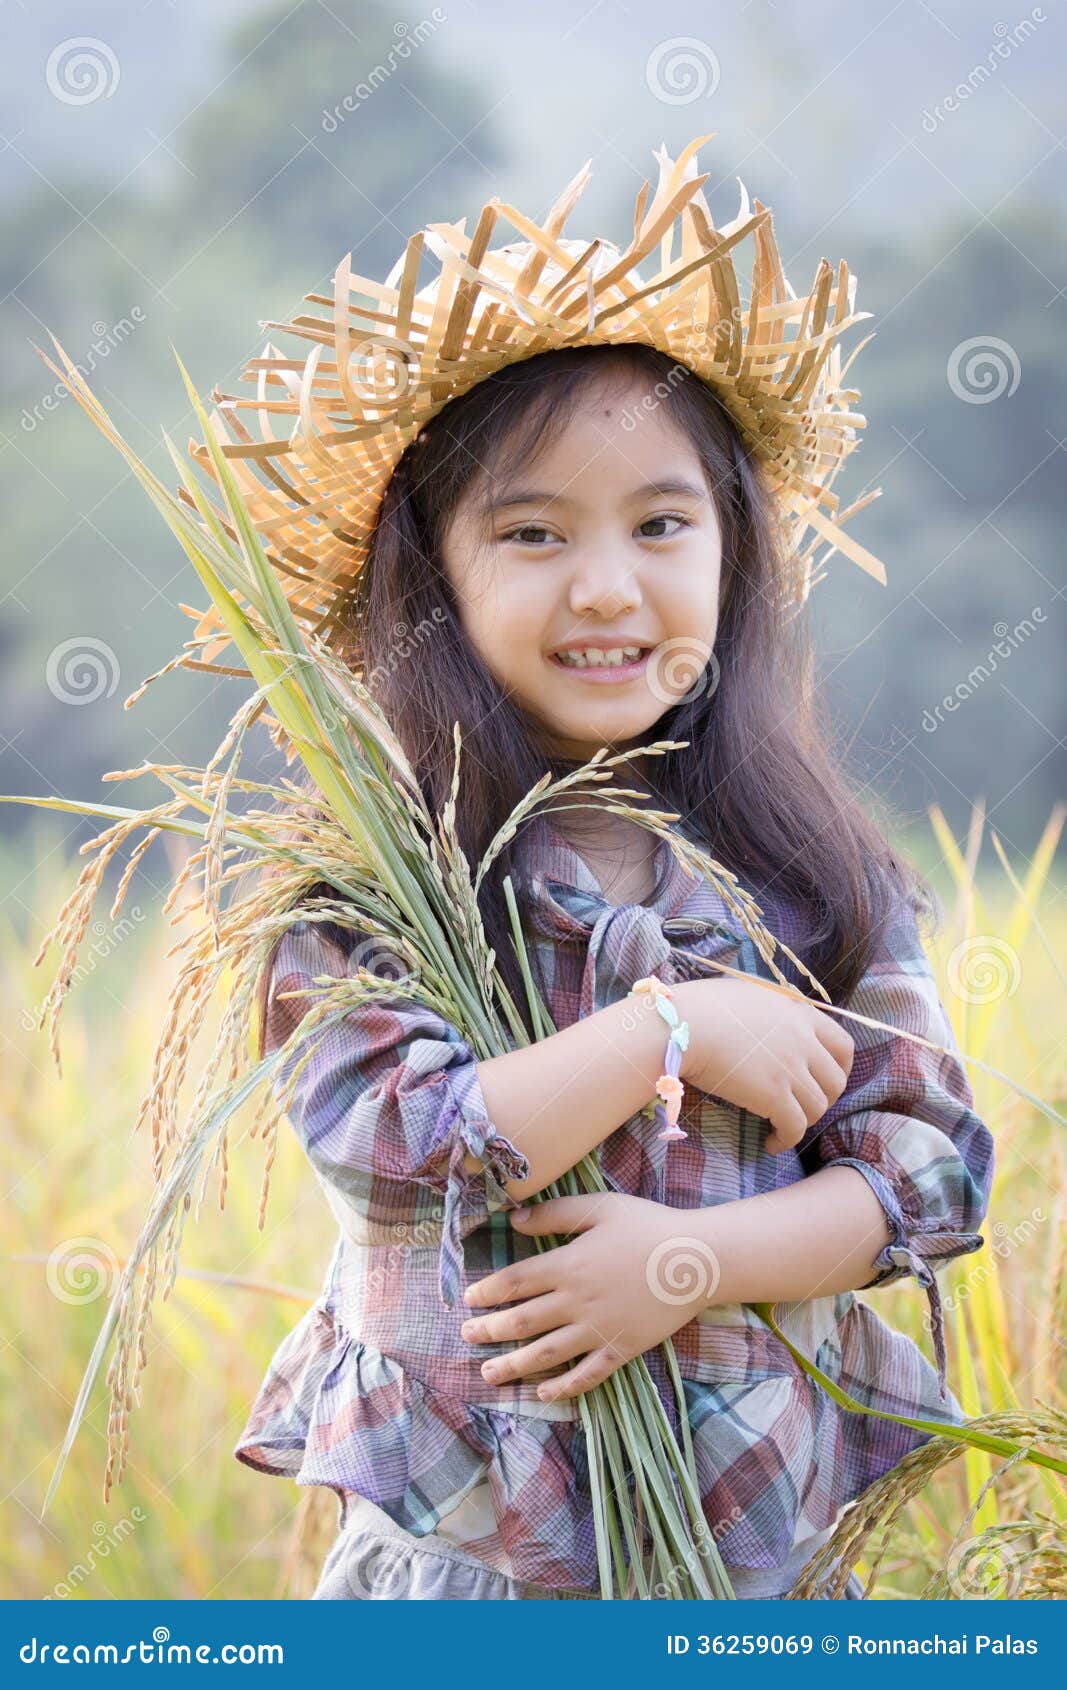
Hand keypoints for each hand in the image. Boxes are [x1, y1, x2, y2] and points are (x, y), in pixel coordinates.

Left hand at [459, 1193, 719, 1399]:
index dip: (488, 1292)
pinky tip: (544, 1394)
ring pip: (547, 1353)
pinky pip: (587, 1374)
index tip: (468, 1300)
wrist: (697, 1261)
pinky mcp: (622, 1350)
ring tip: (489, 1373)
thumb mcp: (600, 1208)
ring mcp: (599, 1330)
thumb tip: (514, 1219)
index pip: (516, 1282)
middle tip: (466, 1337)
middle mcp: (577, 1302)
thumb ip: (555, 1214)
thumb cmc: (649, 1227)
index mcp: (569, 1265)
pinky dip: (564, 1387)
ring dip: (514, 1365)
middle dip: (490, 1330)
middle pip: (523, 1321)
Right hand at [673, 976, 853, 1154]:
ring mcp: (791, 1068)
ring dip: (803, 1121)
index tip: (826, 1081)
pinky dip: (786, 1140)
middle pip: (836, 1081)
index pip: (844, 1046)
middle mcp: (803, 1040)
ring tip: (781, 1127)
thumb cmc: (701, 1007)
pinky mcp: (774, 1095)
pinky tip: (770, 1143)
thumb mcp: (749, 994)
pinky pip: (795, 1128)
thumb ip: (772, 1009)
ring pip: (818, 1107)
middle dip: (824, 1099)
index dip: (841, 1069)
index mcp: (800, 1013)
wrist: (679, 1026)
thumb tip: (772, 1022)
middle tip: (801, 1107)